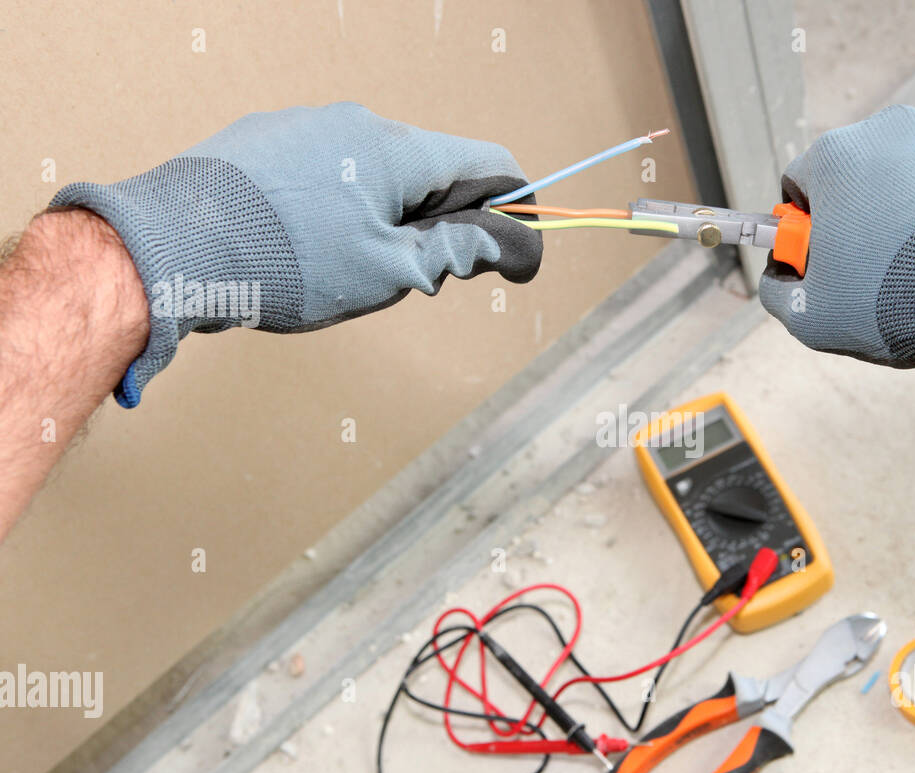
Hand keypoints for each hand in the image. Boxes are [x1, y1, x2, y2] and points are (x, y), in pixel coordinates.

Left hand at [52, 102, 541, 406]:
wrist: (171, 247)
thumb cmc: (288, 263)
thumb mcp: (389, 271)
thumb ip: (457, 253)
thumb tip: (509, 244)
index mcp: (399, 150)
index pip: (490, 165)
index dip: (515, 214)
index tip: (513, 261)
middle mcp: (356, 123)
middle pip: (432, 171)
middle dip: (441, 224)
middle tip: (417, 279)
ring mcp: (304, 127)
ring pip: (376, 173)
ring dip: (387, 219)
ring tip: (345, 270)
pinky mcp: (263, 141)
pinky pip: (326, 171)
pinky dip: (339, 208)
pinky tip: (303, 248)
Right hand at [758, 105, 914, 393]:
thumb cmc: (903, 299)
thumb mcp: (813, 316)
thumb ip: (779, 290)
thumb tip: (781, 278)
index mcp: (835, 158)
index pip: (801, 186)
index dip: (808, 229)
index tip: (826, 259)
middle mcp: (892, 129)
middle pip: (862, 173)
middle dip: (865, 216)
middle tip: (882, 269)